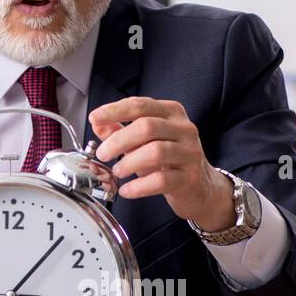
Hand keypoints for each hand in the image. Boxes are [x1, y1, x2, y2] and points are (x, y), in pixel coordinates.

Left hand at [88, 96, 234, 230]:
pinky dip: (139, 186)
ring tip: (117, 171)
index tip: (95, 117)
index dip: (115, 111)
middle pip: (147, 127)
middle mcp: (184, 129)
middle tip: (103, 154)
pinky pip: (161, 180)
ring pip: (156, 152)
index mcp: (171, 113)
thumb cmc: (169, 160)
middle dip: (118, 140)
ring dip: (129, 162)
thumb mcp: (143, 140)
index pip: (140, 105)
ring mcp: (190, 153)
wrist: (200, 188)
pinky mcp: (190, 178)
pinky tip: (127, 190)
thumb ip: (119, 129)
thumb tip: (97, 122)